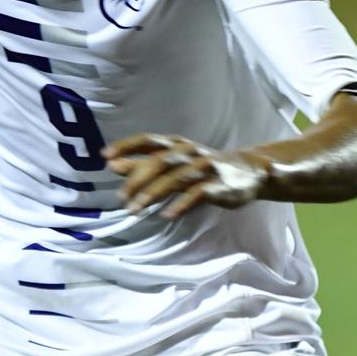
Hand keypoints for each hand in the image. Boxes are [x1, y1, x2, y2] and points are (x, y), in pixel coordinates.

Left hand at [104, 133, 268, 219]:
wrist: (250, 172)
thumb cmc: (203, 168)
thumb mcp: (173, 164)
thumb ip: (143, 165)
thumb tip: (111, 165)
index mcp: (176, 145)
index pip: (149, 140)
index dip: (127, 146)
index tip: (106, 156)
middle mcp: (190, 152)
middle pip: (160, 161)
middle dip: (137, 179)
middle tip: (120, 198)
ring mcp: (206, 167)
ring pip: (177, 177)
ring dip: (154, 193)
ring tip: (135, 209)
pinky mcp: (220, 185)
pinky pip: (198, 193)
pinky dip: (182, 203)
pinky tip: (167, 215)